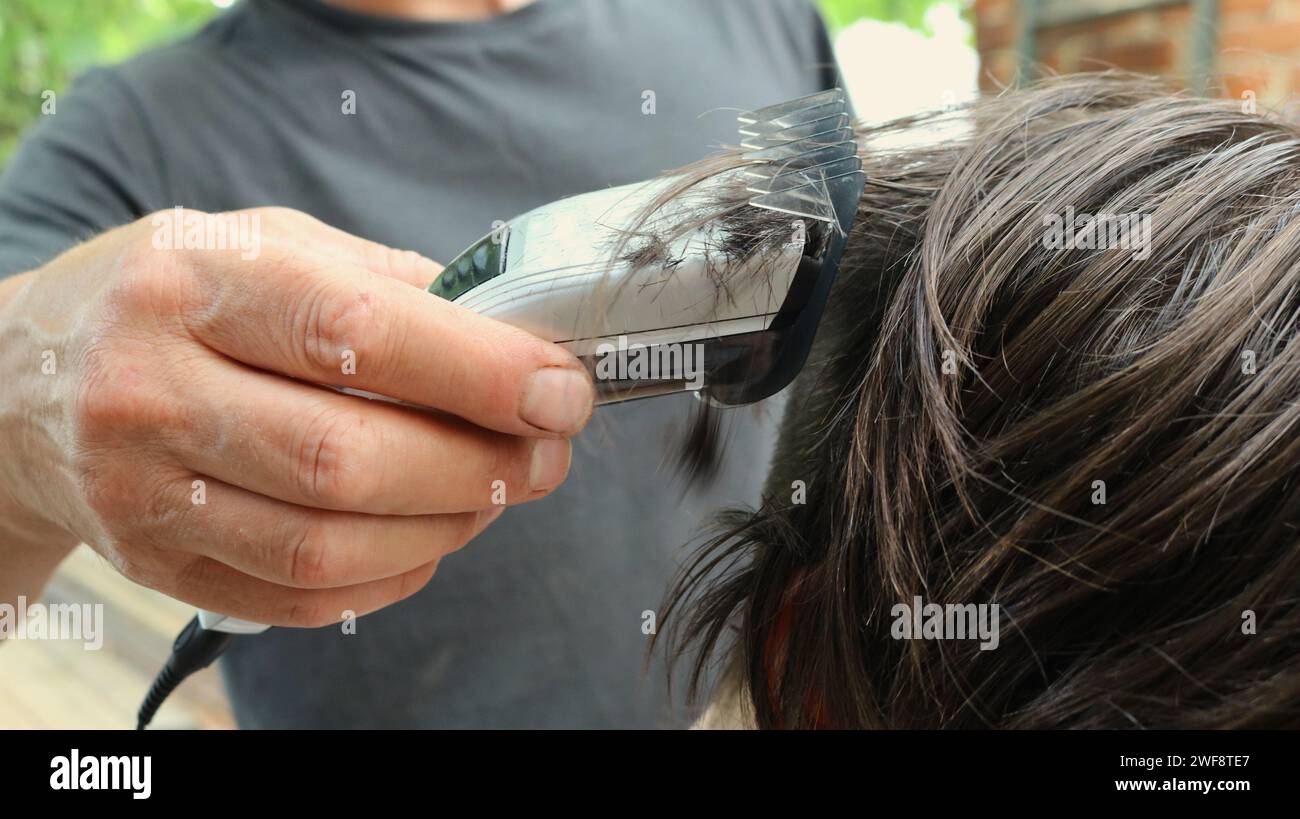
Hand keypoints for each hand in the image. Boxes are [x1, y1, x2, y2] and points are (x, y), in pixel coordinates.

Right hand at [0, 207, 592, 626]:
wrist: (27, 378)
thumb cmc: (180, 298)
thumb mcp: (271, 245)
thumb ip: (391, 286)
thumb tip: (520, 344)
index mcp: (193, 282)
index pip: (356, 332)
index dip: (478, 372)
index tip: (559, 392)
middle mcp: (150, 387)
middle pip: (346, 459)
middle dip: (478, 466)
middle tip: (545, 456)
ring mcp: (142, 490)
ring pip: (326, 544)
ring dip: (445, 529)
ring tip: (494, 495)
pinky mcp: (155, 564)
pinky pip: (300, 597)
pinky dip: (392, 577)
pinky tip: (427, 537)